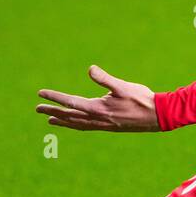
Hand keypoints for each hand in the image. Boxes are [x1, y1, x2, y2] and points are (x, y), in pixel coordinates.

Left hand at [37, 65, 158, 131]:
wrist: (158, 116)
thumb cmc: (142, 99)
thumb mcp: (123, 86)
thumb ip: (105, 79)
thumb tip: (90, 69)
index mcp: (98, 109)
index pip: (71, 102)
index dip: (55, 97)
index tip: (41, 93)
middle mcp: (98, 119)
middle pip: (69, 116)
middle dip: (52, 111)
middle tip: (38, 109)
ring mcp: (103, 125)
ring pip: (77, 124)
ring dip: (62, 121)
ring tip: (50, 120)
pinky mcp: (109, 127)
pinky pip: (86, 127)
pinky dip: (75, 125)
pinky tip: (74, 123)